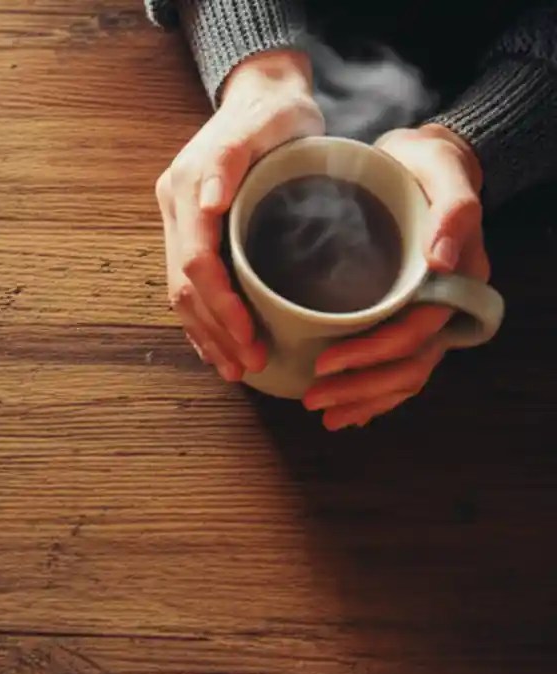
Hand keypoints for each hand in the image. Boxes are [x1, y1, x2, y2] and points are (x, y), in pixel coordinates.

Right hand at [158, 49, 323, 380]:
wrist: (264, 95)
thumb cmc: (273, 113)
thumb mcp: (261, 126)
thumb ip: (229, 160)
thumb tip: (207, 201)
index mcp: (184, 189)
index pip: (195, 262)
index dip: (220, 305)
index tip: (250, 336)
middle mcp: (175, 209)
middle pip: (184, 287)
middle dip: (216, 332)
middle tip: (249, 365)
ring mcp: (179, 222)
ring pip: (182, 293)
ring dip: (207, 336)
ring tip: (236, 368)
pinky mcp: (192, 232)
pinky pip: (189, 284)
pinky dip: (203, 321)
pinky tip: (220, 346)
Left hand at [305, 124, 487, 429]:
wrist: (421, 162)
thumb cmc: (426, 166)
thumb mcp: (441, 170)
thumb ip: (453, 210)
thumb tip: (441, 257)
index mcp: (456, 280)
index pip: (416, 333)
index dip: (372, 353)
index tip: (325, 363)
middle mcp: (445, 304)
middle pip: (410, 365)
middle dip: (362, 388)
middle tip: (313, 400)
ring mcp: (427, 314)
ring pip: (405, 373)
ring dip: (366, 399)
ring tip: (323, 413)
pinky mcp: (406, 315)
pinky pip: (398, 365)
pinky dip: (373, 391)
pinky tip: (345, 408)